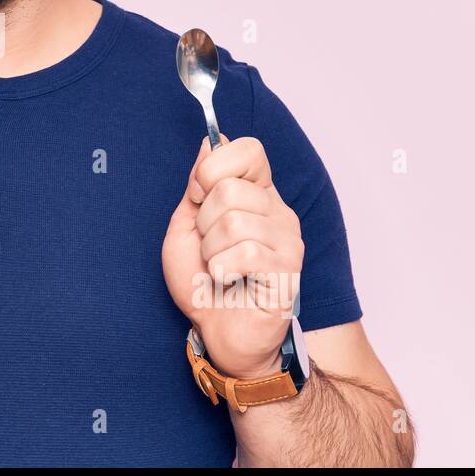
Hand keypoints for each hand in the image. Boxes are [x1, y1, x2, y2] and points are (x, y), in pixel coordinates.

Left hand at [161, 133, 302, 379]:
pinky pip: (246, 253)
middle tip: (210, 248)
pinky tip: (230, 281)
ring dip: (211, 251)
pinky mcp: (289, 271)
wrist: (215, 334)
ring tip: (219, 269)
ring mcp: (289, 241)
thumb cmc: (200, 283)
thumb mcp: (185, 226)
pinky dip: (224, 270)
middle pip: (229, 189)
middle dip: (203, 223)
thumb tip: (209, 142)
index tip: (198, 197)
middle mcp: (278, 212)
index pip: (248, 149)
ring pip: (234, 222)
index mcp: (256, 195)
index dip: (213, 169)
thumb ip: (197, 185)